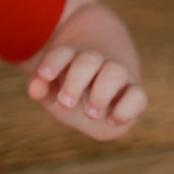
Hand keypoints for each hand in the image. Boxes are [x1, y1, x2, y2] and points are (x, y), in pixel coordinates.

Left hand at [27, 45, 146, 139]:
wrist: (104, 97)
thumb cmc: (74, 94)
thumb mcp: (53, 94)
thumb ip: (43, 91)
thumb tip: (34, 87)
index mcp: (73, 58)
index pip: (63, 53)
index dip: (53, 62)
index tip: (44, 75)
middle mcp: (98, 63)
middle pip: (89, 59)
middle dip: (76, 80)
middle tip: (66, 102)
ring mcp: (118, 77)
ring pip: (114, 72)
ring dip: (101, 92)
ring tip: (90, 113)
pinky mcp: (134, 95)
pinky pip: (139, 96)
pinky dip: (127, 108)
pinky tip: (111, 120)